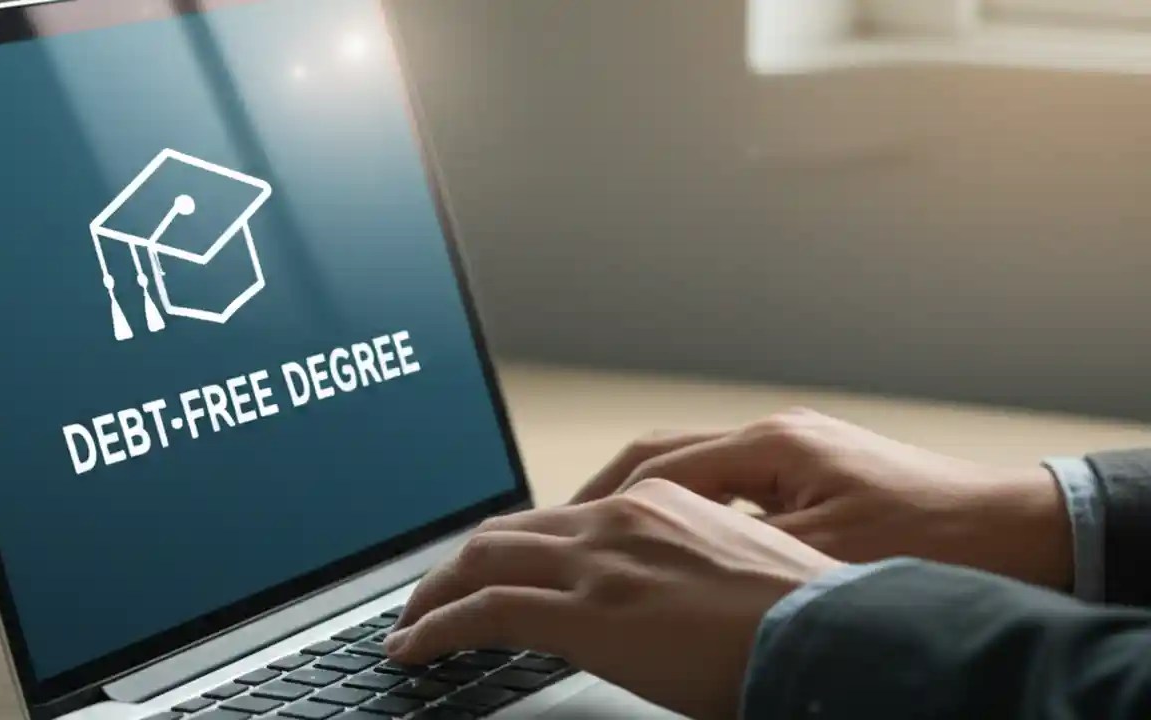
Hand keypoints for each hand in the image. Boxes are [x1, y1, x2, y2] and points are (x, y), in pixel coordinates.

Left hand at [386, 479, 840, 719]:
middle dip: (457, 565)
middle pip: (506, 532)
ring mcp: (598, 562)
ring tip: (411, 624)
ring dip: (435, 593)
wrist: (832, 635)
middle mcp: (618, 520)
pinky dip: (436, 627)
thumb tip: (653, 601)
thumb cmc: (802, 616)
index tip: (487, 568)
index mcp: (655, 506)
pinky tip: (414, 647)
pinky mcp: (584, 612)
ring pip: (482, 562)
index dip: (508, 544)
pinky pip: (482, 613)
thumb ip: (681, 572)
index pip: (556, 517)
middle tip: (430, 595)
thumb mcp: (733, 573)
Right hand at [572, 408, 1073, 591]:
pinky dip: (689, 509)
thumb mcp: (821, 560)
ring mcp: (794, 453)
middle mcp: (775, 438)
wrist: (1017, 531)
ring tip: (600, 536)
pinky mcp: (814, 474)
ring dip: (643, 500)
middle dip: (604, 493)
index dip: (597, 502)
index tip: (557, 531)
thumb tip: (666, 569)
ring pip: (693, 469)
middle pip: (662, 456)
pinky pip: (728, 485)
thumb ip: (734, 555)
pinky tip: (676, 542)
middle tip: (559, 529)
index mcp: (770, 448)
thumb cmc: (932, 539)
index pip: (655, 469)